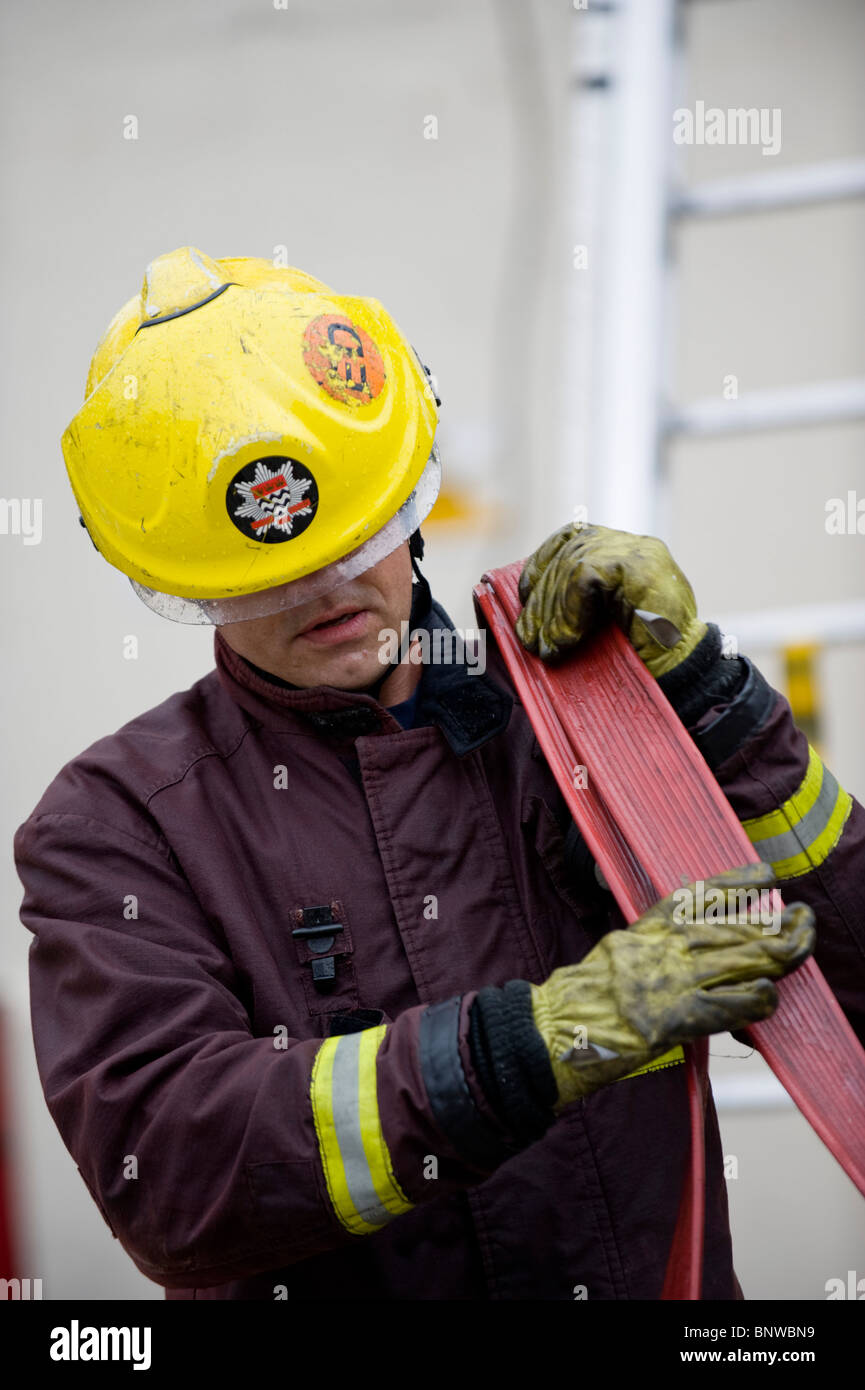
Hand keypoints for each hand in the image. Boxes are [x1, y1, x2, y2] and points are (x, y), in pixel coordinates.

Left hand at [516, 521, 706, 677]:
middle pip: (570, 552)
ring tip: (547, 646)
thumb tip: (527, 610)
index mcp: (622, 552)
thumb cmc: (639, 656)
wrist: (681, 677)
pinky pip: (586, 576)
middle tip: (529, 637)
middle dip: (543, 598)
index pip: (572, 538)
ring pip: (574, 564)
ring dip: (553, 610)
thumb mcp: (597, 621)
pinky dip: (569, 610)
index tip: (524, 597)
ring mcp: (641, 554)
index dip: (541, 565)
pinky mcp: (642, 568)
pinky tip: (566, 640)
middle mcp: (633, 546)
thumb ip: (573, 603)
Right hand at [530, 862, 814, 1109]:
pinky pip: (726, 1006)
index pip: (698, 897)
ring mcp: (669, 982)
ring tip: (800, 948)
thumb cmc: (582, 1000)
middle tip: (803, 918)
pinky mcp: (673, 1018)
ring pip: (737, 960)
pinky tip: (769, 996)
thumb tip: (695, 952)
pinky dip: (753, 1000)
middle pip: (731, 928)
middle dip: (775, 923)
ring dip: (777, 956)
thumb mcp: (617, 956)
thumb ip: (655, 950)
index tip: (766, 874)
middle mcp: (660, 949)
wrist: (553, 1030)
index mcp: (646, 931)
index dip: (736, 883)